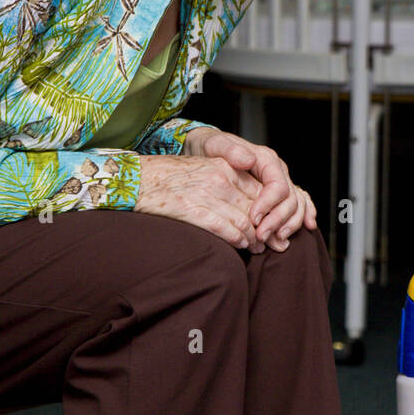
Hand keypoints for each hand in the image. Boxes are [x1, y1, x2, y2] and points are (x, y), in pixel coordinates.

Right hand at [134, 153, 265, 251]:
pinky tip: (240, 246)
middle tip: (273, 242)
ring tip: (258, 248)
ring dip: (254, 239)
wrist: (137, 179)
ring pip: (244, 221)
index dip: (271, 212)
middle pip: (256, 208)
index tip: (276, 226)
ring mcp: (206, 193)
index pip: (259, 191)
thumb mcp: (205, 169)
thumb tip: (253, 205)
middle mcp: (219, 178)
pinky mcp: (191, 209)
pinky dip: (236, 240)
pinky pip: (224, 228)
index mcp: (225, 166)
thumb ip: (229, 181)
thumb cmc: (171, 177)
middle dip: (267, 229)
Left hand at [183, 127, 317, 251]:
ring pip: (297, 204)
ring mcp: (281, 181)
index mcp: (266, 159)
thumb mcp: (215, 145)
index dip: (268, 205)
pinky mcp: (279, 191)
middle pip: (290, 199)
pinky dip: (305, 214)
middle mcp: (278, 171)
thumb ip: (231, 150)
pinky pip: (300, 202)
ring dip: (290, 224)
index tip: (253, 219)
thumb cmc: (211, 149)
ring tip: (276, 240)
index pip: (278, 186)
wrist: (209, 150)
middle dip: (277, 220)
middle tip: (261, 237)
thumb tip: (249, 160)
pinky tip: (308, 226)